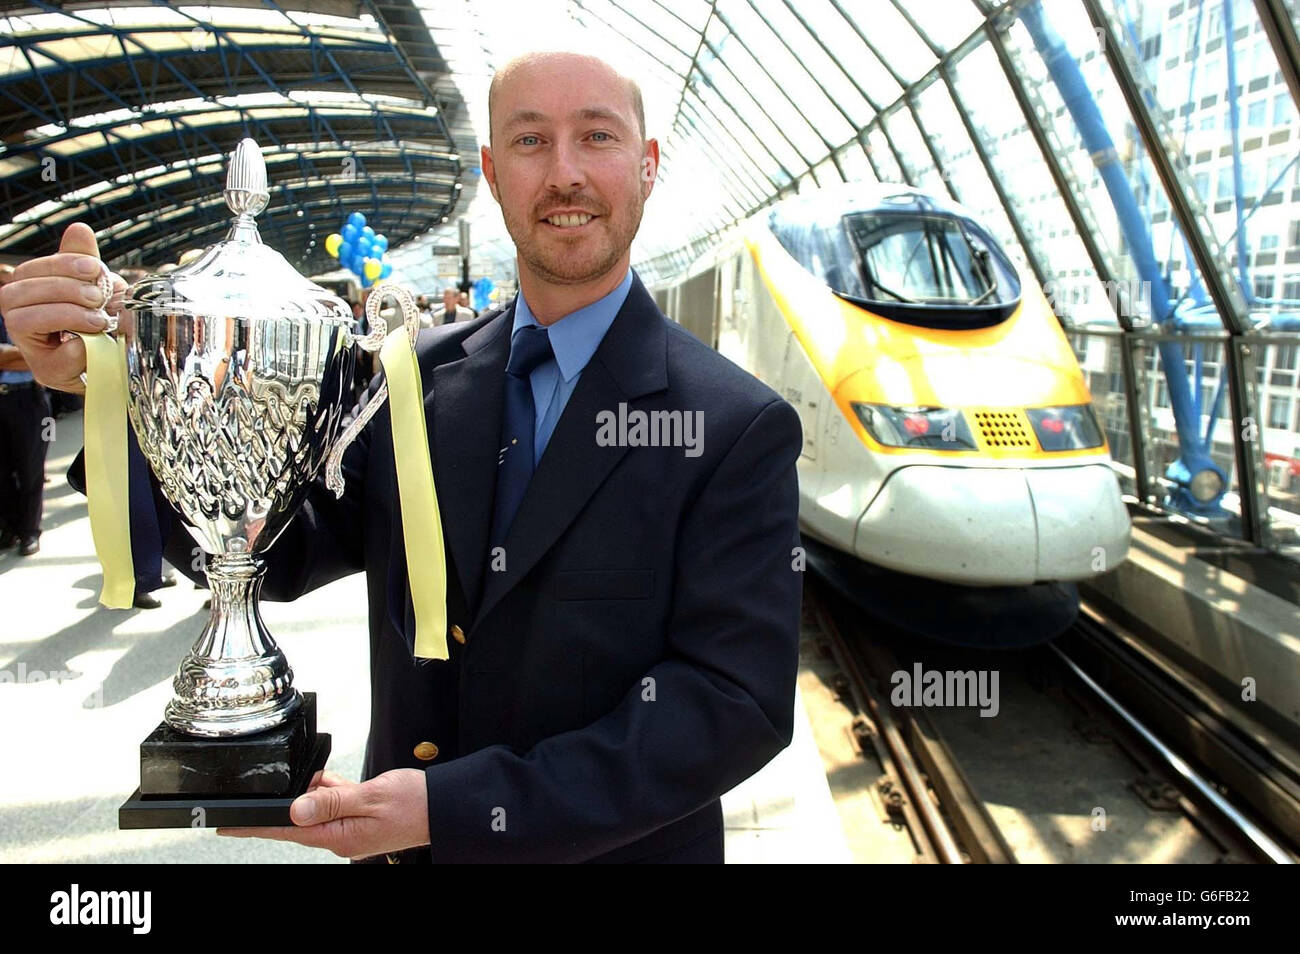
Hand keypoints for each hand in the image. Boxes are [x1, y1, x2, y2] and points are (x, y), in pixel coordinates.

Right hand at [0, 223, 126, 393]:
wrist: (120, 358)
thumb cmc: (102, 317)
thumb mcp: (98, 285)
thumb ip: (84, 260)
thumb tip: (79, 228)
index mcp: (29, 292)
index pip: (28, 271)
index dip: (60, 265)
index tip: (93, 267)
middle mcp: (20, 317)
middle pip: (16, 294)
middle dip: (62, 290)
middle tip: (97, 297)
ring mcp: (31, 347)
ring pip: (23, 321)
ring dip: (65, 315)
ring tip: (99, 320)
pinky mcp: (47, 372)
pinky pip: (52, 360)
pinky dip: (76, 349)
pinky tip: (93, 343)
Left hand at [216, 769, 430, 859]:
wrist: (444, 806)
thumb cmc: (416, 803)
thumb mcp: (372, 796)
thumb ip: (332, 801)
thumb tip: (296, 808)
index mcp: (339, 836)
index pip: (286, 831)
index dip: (255, 826)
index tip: (226, 826)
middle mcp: (339, 837)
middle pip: (298, 818)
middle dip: (291, 797)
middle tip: (294, 782)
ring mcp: (348, 829)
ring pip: (315, 807)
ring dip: (315, 791)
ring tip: (327, 777)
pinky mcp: (357, 819)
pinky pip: (332, 804)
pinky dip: (330, 790)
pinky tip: (336, 781)